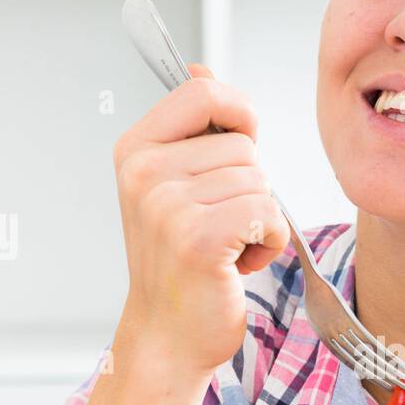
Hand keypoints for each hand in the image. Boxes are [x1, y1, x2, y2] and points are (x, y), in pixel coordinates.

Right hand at [112, 63, 290, 378]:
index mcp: (135, 150)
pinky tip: (239, 264)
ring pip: (260, 181)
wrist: (168, 337)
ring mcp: (168, 206)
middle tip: (219, 227)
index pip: (201, 89)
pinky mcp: (199, 239)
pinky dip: (269, 243)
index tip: (241, 145)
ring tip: (225, 249)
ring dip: (260, 221)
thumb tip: (201, 68)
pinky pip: (269, 214)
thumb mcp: (175, 186)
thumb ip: (192, 129)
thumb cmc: (181, 265)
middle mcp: (144, 173)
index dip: (239, 113)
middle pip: (243, 144)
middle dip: (250, 188)